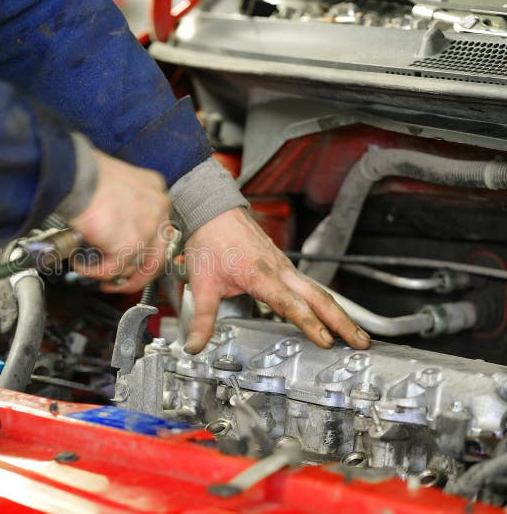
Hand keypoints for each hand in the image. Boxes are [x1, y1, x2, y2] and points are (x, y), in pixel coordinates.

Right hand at [69, 150, 170, 292]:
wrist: (76, 175)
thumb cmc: (87, 174)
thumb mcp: (117, 185)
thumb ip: (125, 207)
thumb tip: (117, 231)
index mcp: (157, 193)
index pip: (160, 232)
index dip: (144, 251)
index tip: (132, 259)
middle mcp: (159, 210)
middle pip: (157, 255)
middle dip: (137, 275)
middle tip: (120, 281)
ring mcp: (147, 229)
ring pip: (134, 266)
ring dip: (112, 275)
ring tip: (94, 272)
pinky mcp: (130, 244)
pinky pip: (112, 269)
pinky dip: (94, 271)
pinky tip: (81, 264)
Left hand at [183, 207, 369, 352]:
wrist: (213, 210)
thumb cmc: (209, 240)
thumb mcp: (201, 283)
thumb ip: (202, 318)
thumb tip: (194, 346)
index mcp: (260, 275)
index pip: (290, 304)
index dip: (308, 323)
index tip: (325, 340)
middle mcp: (279, 270)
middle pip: (318, 298)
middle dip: (342, 322)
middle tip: (361, 343)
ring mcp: (284, 266)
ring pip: (318, 291)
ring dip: (339, 314)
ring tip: (356, 335)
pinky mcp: (283, 265)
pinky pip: (309, 286)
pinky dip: (325, 302)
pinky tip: (330, 315)